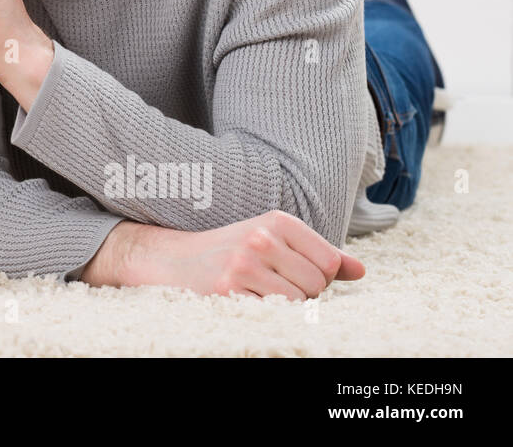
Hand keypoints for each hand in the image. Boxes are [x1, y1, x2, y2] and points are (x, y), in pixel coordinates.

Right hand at [84, 212, 365, 298]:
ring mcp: (244, 263)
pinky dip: (264, 312)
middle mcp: (262, 237)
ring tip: (256, 290)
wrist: (173, 259)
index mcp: (277, 220)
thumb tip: (360, 271)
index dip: (317, 276)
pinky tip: (244, 299)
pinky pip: (273, 313)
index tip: (290, 271)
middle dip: (300, 292)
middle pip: (317, 285)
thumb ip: (319, 254)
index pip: (330, 262)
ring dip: (282, 305)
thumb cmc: (232, 251)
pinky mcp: (229, 290)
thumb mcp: (275, 241)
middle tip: (268, 282)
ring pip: (297, 302)